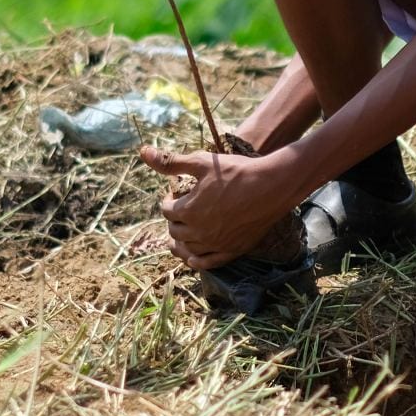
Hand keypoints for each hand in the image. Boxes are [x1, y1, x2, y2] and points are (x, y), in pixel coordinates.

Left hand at [139, 145, 300, 269]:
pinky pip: (207, 263)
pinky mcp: (231, 251)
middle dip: (173, 220)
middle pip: (175, 231)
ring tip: (181, 234)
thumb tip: (143, 152)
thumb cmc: (236, 171)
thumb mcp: (202, 162)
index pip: (167, 210)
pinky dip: (196, 261)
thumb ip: (171, 162)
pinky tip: (193, 257)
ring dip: (180, 242)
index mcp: (188, 210)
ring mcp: (215, 244)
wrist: (272, 186)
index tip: (174, 194)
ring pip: (188, 250)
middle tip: (179, 211)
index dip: (168, 201)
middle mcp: (199, 232)